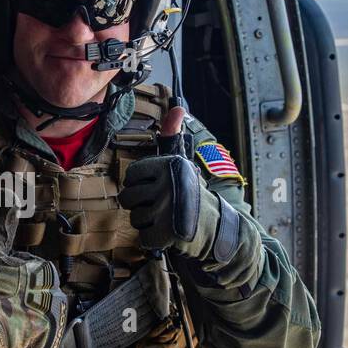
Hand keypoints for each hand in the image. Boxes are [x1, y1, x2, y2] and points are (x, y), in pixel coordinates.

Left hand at [119, 106, 206, 253]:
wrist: (219, 227)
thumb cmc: (192, 193)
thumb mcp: (182, 163)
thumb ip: (171, 137)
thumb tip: (177, 107)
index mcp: (169, 164)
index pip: (131, 176)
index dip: (139, 185)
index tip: (156, 188)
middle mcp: (169, 184)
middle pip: (128, 199)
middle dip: (142, 206)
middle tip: (163, 206)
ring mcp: (169, 209)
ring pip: (135, 219)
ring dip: (148, 224)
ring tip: (167, 219)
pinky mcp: (170, 232)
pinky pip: (144, 238)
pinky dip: (154, 240)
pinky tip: (168, 234)